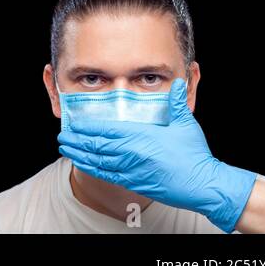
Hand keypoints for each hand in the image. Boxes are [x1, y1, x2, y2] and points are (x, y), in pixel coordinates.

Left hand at [58, 78, 257, 231]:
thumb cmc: (194, 154)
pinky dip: (90, 168)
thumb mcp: (185, 123)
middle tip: (63, 134)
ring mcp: (129, 169)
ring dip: (78, 153)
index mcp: (140, 135)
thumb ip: (176, 102)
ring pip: (96, 160)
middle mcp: (130, 152)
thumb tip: (177, 82)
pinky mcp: (131, 182)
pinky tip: (81, 164)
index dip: (87, 126)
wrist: (201, 184)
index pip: (106, 128)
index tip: (74, 122)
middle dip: (76, 139)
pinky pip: (105, 174)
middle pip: (95, 144)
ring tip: (65, 147)